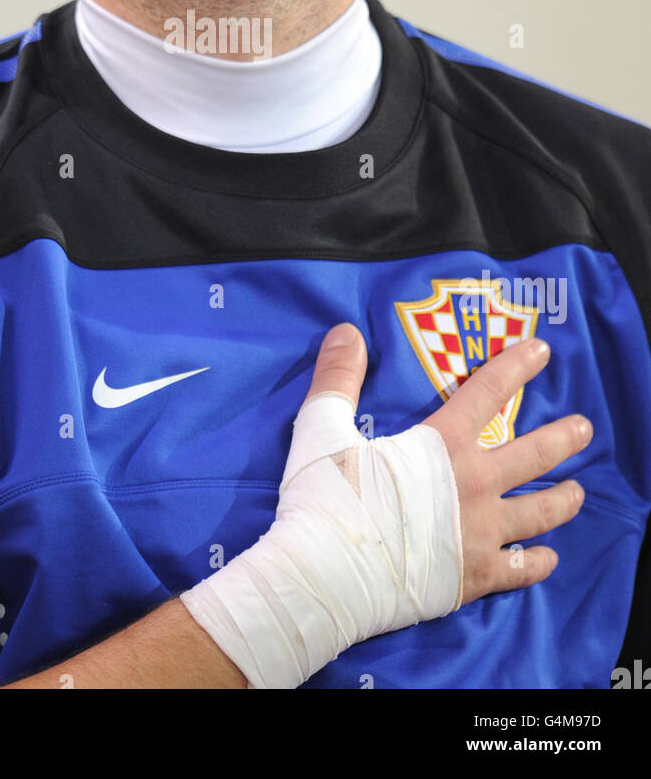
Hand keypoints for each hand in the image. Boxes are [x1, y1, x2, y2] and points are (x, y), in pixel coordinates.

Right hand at [303, 324, 590, 606]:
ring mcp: (481, 533)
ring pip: (538, 513)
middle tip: (584, 428)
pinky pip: (522, 570)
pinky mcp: (476, 577)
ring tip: (577, 492)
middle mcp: (474, 484)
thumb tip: (346, 331)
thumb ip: (338, 378)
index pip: (486, 392)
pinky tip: (547, 558)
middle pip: (533, 455)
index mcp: (443, 444)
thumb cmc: (326, 497)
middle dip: (563, 438)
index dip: (515, 367)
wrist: (328, 574)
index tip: (541, 351)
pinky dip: (538, 563)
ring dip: (561, 500)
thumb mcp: (323, 427)